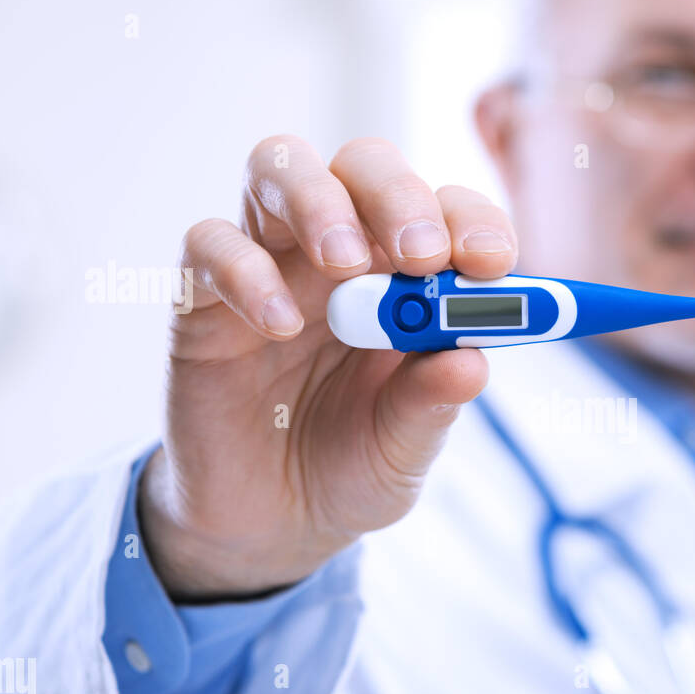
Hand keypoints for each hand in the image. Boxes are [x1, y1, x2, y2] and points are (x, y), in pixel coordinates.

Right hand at [141, 136, 516, 598]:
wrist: (271, 527)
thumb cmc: (351, 468)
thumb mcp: (404, 449)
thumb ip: (432, 404)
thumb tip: (471, 361)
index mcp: (407, 278)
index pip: (445, 211)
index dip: (472, 221)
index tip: (490, 262)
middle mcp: (341, 254)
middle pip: (364, 166)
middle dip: (398, 196)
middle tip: (420, 253)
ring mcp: (270, 265)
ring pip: (280, 168)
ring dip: (318, 202)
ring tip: (343, 264)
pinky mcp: (204, 298)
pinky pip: (209, 244)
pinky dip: (245, 273)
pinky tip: (279, 328)